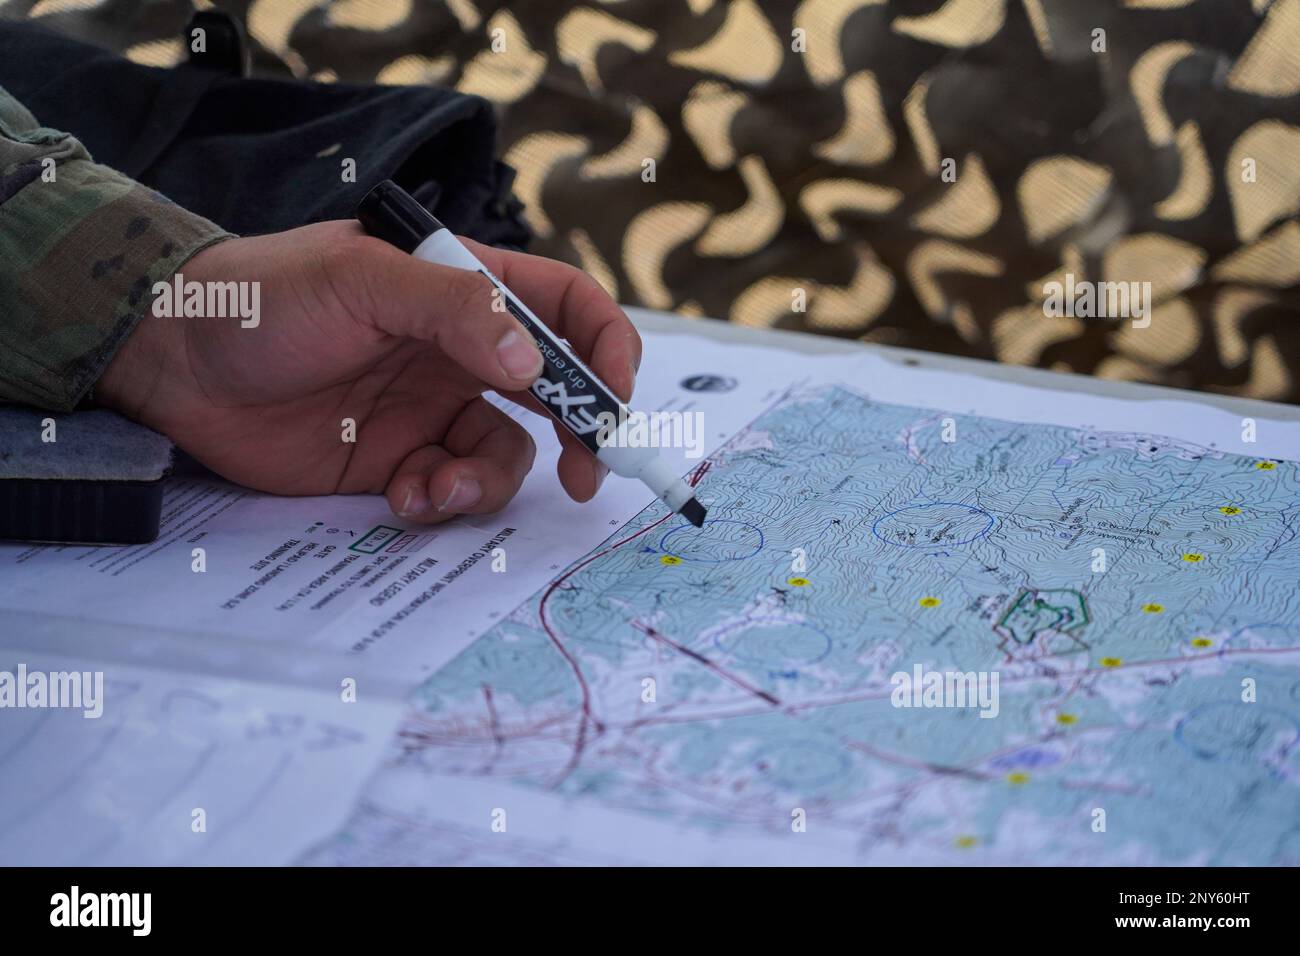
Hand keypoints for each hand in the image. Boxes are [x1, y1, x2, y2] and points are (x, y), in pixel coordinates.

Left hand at [98, 220, 640, 522]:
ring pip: (508, 454)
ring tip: (434, 489)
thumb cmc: (266, 296)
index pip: (566, 309)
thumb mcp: (361, 281)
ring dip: (487, 482)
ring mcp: (434, 410)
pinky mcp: (400, 461)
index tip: (615, 394)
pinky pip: (453, 488)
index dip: (606, 346)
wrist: (178, 361)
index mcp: (467, 291)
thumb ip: (454, 311)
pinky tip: (401, 495)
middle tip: (589, 472)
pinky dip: (441, 501)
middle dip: (583, 433)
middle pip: (558, 392)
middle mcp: (464, 352)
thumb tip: (534, 364)